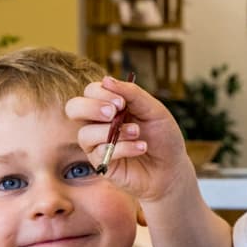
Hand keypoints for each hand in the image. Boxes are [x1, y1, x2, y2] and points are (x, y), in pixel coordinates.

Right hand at [63, 76, 194, 201]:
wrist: (172, 168)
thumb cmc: (163, 136)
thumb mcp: (153, 110)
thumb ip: (131, 93)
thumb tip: (106, 79)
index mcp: (109, 105)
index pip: (91, 91)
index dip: (101, 93)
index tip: (122, 102)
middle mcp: (98, 123)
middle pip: (73, 108)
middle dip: (91, 108)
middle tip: (114, 113)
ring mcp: (97, 144)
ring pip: (85, 134)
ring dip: (112, 131)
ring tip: (137, 132)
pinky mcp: (101, 164)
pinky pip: (100, 153)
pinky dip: (124, 148)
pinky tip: (141, 147)